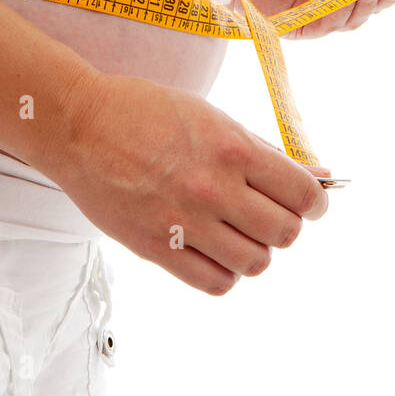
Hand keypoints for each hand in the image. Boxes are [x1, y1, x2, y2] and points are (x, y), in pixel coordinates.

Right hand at [43, 71, 328, 294]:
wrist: (79, 125)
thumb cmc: (145, 112)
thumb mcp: (213, 118)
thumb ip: (262, 151)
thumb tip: (315, 175)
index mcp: (233, 149)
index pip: (303, 195)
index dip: (315, 202)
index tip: (309, 203)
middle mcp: (214, 188)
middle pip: (285, 233)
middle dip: (285, 225)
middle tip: (270, 215)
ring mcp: (184, 221)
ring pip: (255, 263)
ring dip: (255, 250)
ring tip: (239, 233)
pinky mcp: (156, 247)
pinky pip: (214, 282)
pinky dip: (225, 272)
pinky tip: (215, 252)